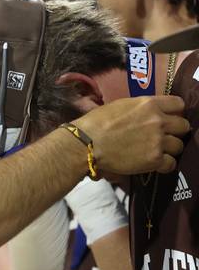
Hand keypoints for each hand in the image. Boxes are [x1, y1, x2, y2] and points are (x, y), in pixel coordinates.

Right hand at [74, 95, 188, 174]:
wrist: (86, 144)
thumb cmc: (96, 123)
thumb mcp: (120, 106)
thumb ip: (140, 108)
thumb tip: (146, 113)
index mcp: (149, 104)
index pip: (179, 104)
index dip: (175, 112)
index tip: (168, 118)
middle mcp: (158, 121)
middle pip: (183, 126)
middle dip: (175, 131)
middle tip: (163, 136)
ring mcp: (158, 141)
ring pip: (179, 145)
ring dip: (170, 149)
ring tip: (157, 152)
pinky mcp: (154, 159)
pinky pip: (171, 164)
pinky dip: (165, 165)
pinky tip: (155, 164)